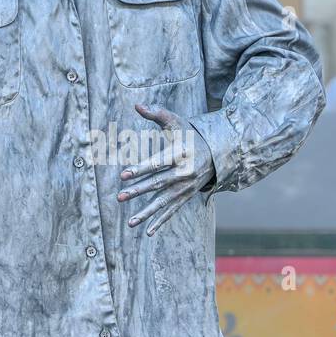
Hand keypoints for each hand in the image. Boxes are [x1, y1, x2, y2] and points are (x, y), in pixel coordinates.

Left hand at [118, 102, 214, 234]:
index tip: (124, 174)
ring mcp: (187, 187)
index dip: (140, 169)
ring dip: (147, 213)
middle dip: (138, 191)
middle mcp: (185, 172)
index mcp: (181, 153)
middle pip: (158, 184)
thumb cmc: (189, 134)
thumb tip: (137, 105)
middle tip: (120, 196)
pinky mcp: (187, 196)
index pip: (158, 162)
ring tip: (130, 222)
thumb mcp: (176, 121)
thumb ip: (156, 113)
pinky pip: (172, 211)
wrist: (216, 152)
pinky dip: (161, 222)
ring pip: (164, 202)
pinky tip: (148, 232)